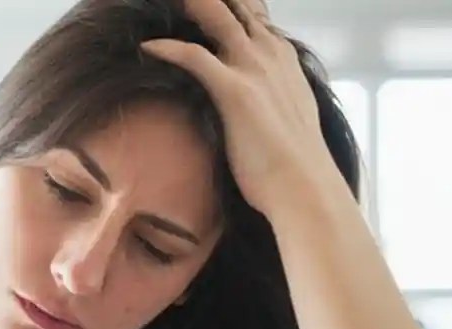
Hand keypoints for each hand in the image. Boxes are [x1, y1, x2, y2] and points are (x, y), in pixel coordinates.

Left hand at [141, 0, 340, 214]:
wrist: (304, 187)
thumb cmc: (292, 161)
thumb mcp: (287, 112)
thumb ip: (270, 92)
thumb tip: (255, 99)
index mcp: (281, 56)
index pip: (252, 13)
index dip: (228, 5)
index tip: (201, 7)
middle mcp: (269, 52)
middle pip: (234, 5)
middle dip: (206, 1)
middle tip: (177, 2)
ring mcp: (254, 68)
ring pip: (216, 15)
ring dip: (188, 6)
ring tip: (161, 6)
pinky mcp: (235, 90)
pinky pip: (193, 56)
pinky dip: (167, 48)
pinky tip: (147, 47)